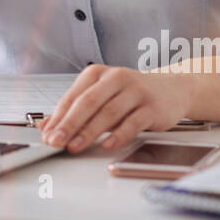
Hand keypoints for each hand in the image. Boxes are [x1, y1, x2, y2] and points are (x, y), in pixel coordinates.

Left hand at [39, 65, 194, 152]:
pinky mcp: (151, 107)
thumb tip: (47, 126)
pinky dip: (118, 135)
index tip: (47, 134)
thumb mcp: (102, 95)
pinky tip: (107, 145)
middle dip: (69, 124)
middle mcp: (116, 78)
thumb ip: (76, 109)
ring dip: (89, 132)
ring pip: (108, 112)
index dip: (58, 117)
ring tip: (75, 146)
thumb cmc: (132, 93)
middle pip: (88, 102)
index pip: (73, 96)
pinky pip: (132, 122)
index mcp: (98, 73)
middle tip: (56, 140)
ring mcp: (135, 91)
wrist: (172, 89)